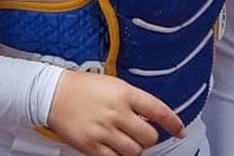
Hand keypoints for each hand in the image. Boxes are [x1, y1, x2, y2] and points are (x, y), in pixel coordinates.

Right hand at [46, 71, 183, 155]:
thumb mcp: (114, 85)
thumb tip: (153, 117)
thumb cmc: (83, 87)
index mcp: (125, 94)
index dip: (173, 123)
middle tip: (140, 133)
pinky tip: (113, 147)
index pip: (158, 110)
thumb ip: (134, 100)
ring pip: (134, 151)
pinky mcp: (91, 146)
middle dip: (148, 138)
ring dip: (133, 148)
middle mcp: (117, 113)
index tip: (180, 131)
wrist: (53, 94)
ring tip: (123, 140)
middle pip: (149, 137)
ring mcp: (104, 131)